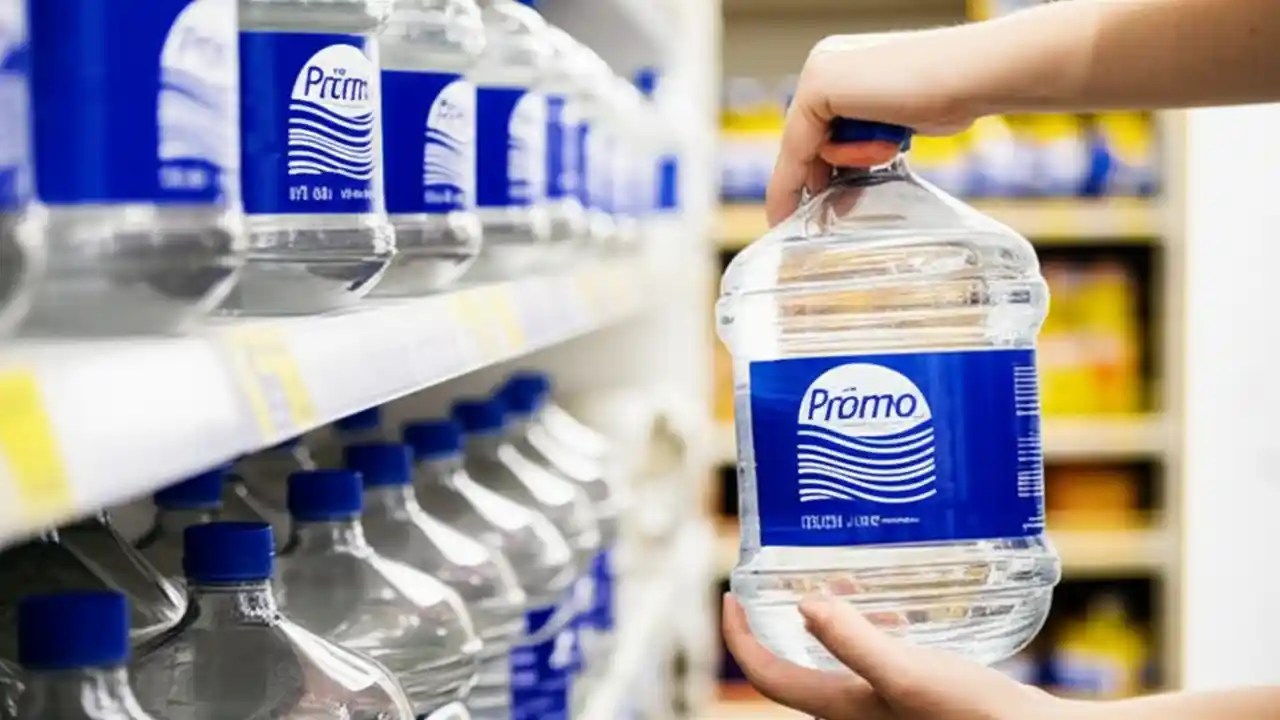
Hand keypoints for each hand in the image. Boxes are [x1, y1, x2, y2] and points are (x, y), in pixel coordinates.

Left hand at [722, 593, 1075, 719]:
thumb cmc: (974, 714)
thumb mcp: (908, 674)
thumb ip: (854, 641)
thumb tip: (802, 606)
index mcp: (839, 708)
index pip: (765, 675)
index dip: (738, 638)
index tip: (730, 595)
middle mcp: (855, 712)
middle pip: (795, 667)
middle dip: (783, 622)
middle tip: (789, 578)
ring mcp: (885, 709)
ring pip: (836, 662)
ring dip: (830, 624)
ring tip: (841, 587)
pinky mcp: (915, 700)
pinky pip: (874, 663)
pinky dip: (871, 633)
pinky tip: (896, 614)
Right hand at [766, 31, 978, 225]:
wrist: (973, 75)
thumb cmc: (910, 78)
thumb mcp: (829, 90)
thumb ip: (803, 127)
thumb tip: (809, 165)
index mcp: (818, 73)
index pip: (791, 142)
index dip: (783, 187)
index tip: (778, 222)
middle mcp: (838, 80)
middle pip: (813, 147)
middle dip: (819, 178)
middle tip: (817, 216)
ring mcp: (865, 95)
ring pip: (838, 150)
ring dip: (846, 170)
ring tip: (850, 196)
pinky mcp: (891, 110)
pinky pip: (863, 146)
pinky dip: (865, 161)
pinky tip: (873, 171)